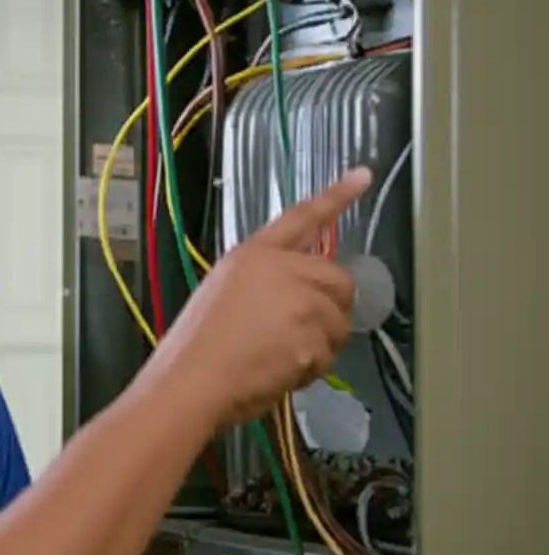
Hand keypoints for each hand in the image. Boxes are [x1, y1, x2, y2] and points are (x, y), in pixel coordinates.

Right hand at [155, 168, 372, 431]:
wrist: (192, 379)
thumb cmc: (195, 343)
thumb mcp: (223, 293)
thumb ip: (262, 284)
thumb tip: (293, 299)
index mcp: (254, 254)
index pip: (301, 217)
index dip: (335, 196)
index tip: (362, 175)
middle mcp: (284, 270)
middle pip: (337, 278)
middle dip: (332, 307)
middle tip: (302, 332)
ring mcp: (302, 303)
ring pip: (338, 322)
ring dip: (318, 344)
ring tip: (277, 357)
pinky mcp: (312, 337)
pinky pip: (328, 355)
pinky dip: (310, 369)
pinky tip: (277, 372)